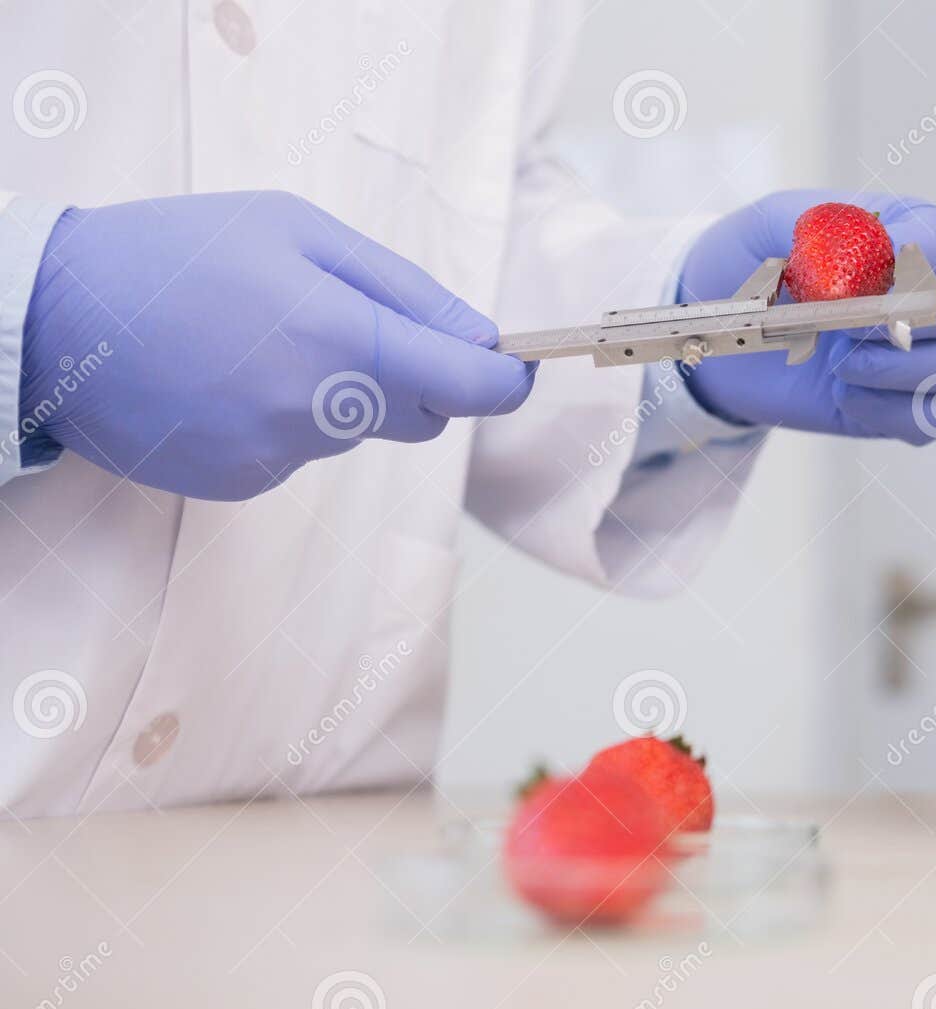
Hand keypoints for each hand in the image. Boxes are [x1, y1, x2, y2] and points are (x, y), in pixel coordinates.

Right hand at [19, 191, 533, 499]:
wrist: (51, 316)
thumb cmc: (177, 253)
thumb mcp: (297, 231)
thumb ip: (404, 288)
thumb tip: (484, 336)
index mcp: (341, 338)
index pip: (471, 388)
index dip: (507, 380)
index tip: (517, 366)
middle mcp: (318, 412)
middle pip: (426, 415)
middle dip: (417, 375)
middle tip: (352, 321)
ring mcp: (278, 457)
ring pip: (359, 433)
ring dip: (343, 394)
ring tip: (265, 340)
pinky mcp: (243, 483)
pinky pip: (303, 454)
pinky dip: (288, 420)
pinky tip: (232, 379)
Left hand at [676, 190, 935, 443]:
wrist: (722, 331)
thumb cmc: (750, 267)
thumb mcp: (763, 227)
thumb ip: (808, 228)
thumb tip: (848, 257)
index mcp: (898, 236)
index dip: (924, 250)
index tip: (886, 262)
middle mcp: (918, 295)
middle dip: (904, 317)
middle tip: (848, 323)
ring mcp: (911, 354)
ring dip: (893, 369)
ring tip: (838, 365)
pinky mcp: (894, 404)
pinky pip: (925, 419)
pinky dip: (890, 414)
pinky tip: (844, 397)